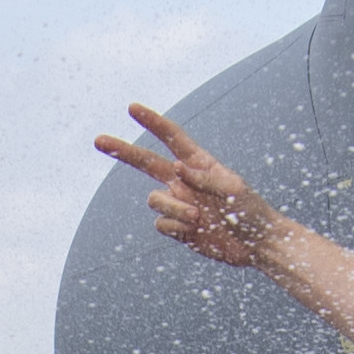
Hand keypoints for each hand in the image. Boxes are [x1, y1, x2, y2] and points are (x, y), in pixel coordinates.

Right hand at [95, 104, 290, 269]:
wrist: (255, 245)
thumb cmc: (250, 211)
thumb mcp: (232, 189)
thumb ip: (204, 178)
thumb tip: (176, 169)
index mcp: (199, 163)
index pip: (172, 138)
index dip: (152, 122)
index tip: (132, 108)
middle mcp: (183, 181)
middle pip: (145, 162)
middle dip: (122, 151)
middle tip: (98, 140)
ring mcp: (178, 204)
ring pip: (154, 200)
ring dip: (173, 208)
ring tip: (197, 217)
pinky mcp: (176, 227)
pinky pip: (161, 224)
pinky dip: (176, 227)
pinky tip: (196, 231)